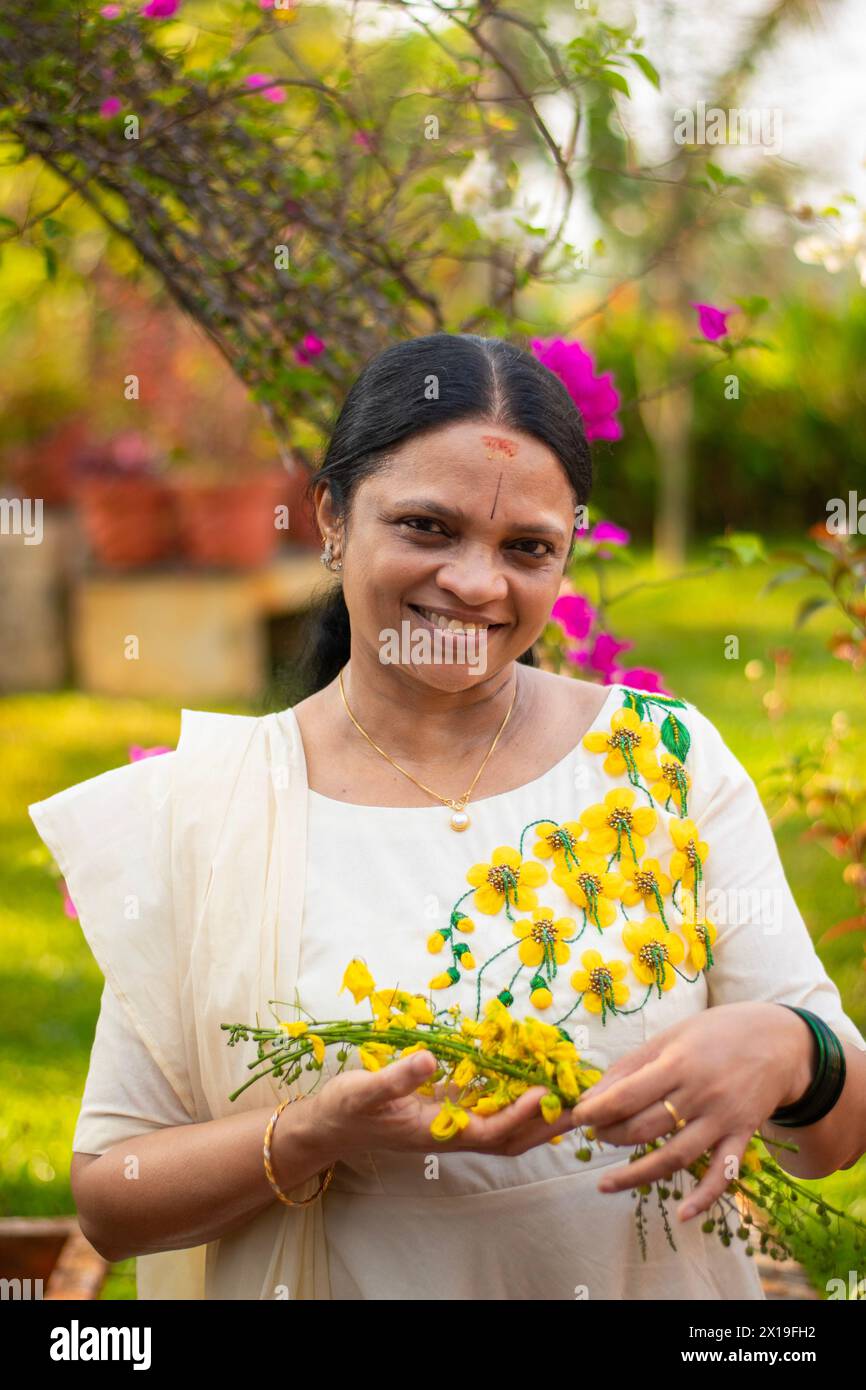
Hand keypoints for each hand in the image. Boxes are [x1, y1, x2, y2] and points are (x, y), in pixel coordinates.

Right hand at [313, 1050, 578, 1159]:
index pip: (492, 1131)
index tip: (547, 1093)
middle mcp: (453, 1134)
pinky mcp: (450, 1111)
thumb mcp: (365, 1091)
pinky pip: (492, 1109)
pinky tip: (533, 1078)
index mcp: (438, 1133)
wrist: (330, 1126)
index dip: (520, 1114)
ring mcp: (453, 1124)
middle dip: (547, 1123)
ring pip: (507, 1127)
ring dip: (540, 1113)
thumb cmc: (346, 1110)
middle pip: (512, 1137)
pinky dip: (516, 1098)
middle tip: (583, 1100)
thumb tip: (430, 1058)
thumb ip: (398, 1077)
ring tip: (572, 1092)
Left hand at [568, 1002, 812, 1221]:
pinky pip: (722, 1174)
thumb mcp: (672, 1036)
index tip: (578, 1117)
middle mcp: (700, 1094)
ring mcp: (722, 1119)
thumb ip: (633, 1065)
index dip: (597, 1110)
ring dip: (636, 1175)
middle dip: (611, 1136)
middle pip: (645, 1128)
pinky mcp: (742, 1137)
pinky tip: (682, 1215)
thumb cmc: (717, 1032)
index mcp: (679, 1063)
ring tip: (605, 1183)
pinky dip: (704, 1197)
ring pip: (674, 1157)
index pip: (628, 1095)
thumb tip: (593, 1093)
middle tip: (596, 1135)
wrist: (779, 1040)